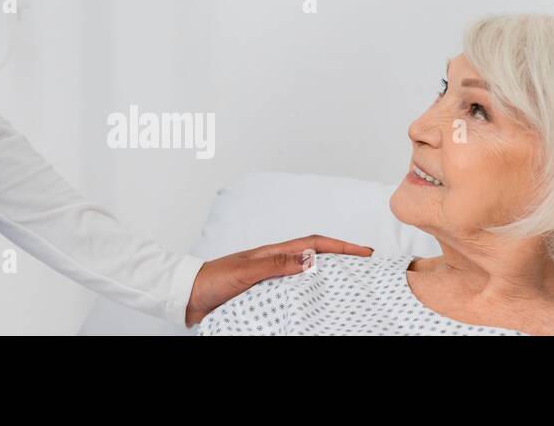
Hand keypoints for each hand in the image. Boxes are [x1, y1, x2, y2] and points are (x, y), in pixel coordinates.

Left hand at [184, 235, 373, 326]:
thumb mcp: (246, 271)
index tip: (364, 253)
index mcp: (273, 253)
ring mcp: (269, 279)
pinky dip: (306, 296)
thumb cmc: (213, 279)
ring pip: (305, 277)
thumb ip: (275, 264)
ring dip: (327, 278)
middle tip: (365, 270)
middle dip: (341, 261)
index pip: (314, 245)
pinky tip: (314, 307)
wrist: (188, 296)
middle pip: (315, 258)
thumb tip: (309, 259)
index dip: (340, 248)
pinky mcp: (261, 295)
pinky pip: (291, 294)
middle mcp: (274, 263)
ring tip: (348, 288)